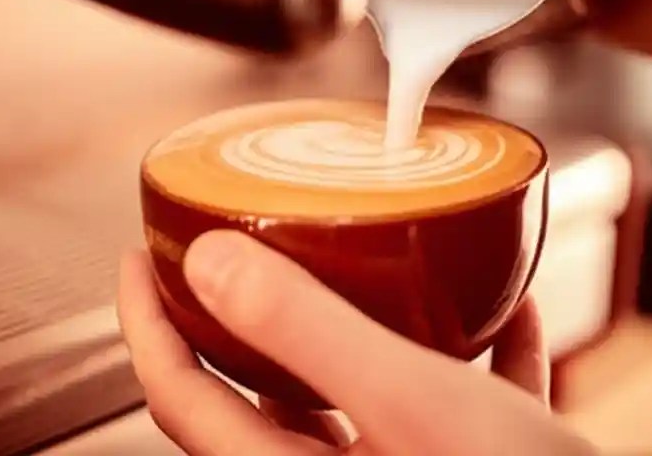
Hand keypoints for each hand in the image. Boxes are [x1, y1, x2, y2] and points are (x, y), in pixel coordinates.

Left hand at [117, 231, 597, 454]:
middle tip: (245, 242)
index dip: (146, 322)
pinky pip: (453, 408)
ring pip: (361, 397)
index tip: (141, 252)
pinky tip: (510, 310)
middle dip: (250, 313)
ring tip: (374, 263)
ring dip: (367, 329)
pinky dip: (473, 357)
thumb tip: (204, 263)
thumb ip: (306, 332)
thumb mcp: (410, 402)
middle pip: (262, 391)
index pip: (179, 396)